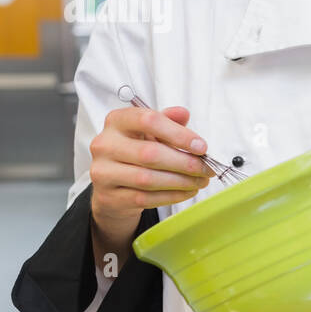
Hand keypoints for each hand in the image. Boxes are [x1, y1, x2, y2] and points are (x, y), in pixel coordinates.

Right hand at [89, 104, 214, 231]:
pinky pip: (146, 198)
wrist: (112, 184)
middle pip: (150, 153)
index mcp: (117, 121)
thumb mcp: (150, 131)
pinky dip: (172, 196)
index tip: (201, 147)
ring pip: (148, 179)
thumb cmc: (136, 151)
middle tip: (206, 169)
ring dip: (181, 182)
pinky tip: (187, 191)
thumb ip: (168, 120)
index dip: (179, 134)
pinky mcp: (110, 196)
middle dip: (185, 163)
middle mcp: (105, 144)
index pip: (148, 120)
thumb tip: (183, 113)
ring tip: (200, 181)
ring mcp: (104, 172)